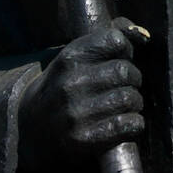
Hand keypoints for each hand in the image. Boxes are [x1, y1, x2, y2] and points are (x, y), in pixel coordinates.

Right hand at [18, 17, 147, 172]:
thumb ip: (109, 36)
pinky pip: (128, 125)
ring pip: (130, 99)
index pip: (115, 40)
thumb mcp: (75, 57)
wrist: (30, 128)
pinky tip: (124, 122)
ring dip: (134, 102)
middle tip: (125, 86)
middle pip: (126, 72)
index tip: (120, 58)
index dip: (125, 49)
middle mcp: (71, 84)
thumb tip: (142, 34)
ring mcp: (76, 113)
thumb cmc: (63, 86)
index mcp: (69, 58)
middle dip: (133, 78)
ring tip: (123, 104)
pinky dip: (134, 123)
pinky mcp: (83, 138)